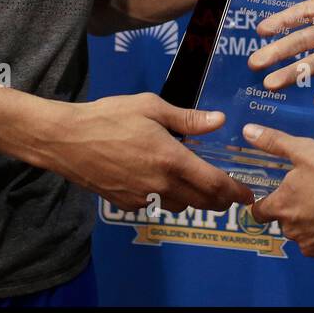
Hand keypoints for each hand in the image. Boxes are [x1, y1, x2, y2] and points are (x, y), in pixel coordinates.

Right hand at [42, 93, 254, 212]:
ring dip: (193, 199)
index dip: (234, 191)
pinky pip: (154, 205)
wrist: (66, 140)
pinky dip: (165, 197)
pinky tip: (160, 182)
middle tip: (230, 195)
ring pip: (179, 205)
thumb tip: (219, 120)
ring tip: (196, 185)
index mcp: (170, 159)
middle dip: (220, 201)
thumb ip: (187, 118)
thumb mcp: (150, 107)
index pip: (213, 183)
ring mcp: (141, 198)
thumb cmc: (108, 116)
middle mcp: (159, 185)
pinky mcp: (124, 204)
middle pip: (200, 201)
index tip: (247, 196)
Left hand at [245, 125, 313, 263]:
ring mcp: (310, 246)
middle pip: (284, 222)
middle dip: (294, 212)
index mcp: (280, 206)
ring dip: (311, 226)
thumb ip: (274, 142)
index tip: (275, 197)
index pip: (258, 212)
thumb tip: (247, 130)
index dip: (264, 204)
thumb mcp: (304, 151)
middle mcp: (290, 230)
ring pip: (304, 236)